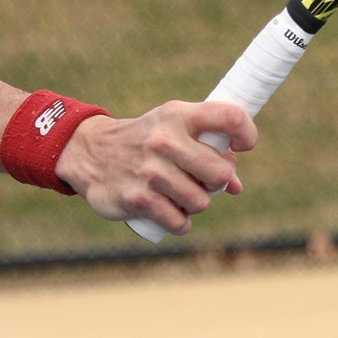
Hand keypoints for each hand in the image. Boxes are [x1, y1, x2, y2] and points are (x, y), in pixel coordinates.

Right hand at [54, 101, 250, 234]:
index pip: (229, 118)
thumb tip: (236, 186)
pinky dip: (180, 222)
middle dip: (217, 181)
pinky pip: (180, 222)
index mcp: (177, 116)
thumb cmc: (145, 141)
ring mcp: (151, 172)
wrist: (89, 153)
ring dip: (195, 203)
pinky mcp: (139, 200)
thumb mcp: (172, 128)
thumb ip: (208, 149)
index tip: (242, 146)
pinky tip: (169, 212)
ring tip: (178, 193)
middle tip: (201, 178)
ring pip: (201, 201)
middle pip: (220, 172)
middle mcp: (164, 141)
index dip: (247, 133)